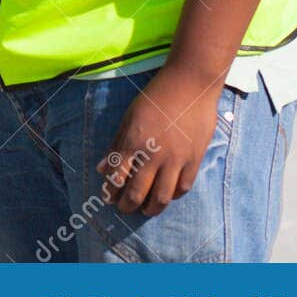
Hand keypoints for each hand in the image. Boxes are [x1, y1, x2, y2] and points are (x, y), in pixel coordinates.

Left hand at [96, 64, 223, 216]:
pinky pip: (183, 187)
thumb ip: (117, 145)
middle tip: (124, 209)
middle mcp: (153, 155)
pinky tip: (167, 195)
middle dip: (128, 206)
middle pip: (138, 193)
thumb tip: (101, 169)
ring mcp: (176, 159)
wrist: (190, 86)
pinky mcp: (194, 160)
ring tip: (146, 210)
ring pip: (162, 197)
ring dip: (151, 209)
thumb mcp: (129, 117)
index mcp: (133, 143)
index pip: (117, 178)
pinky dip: (173, 195)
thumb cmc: (155, 97)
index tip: (108, 198)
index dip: (111, 192)